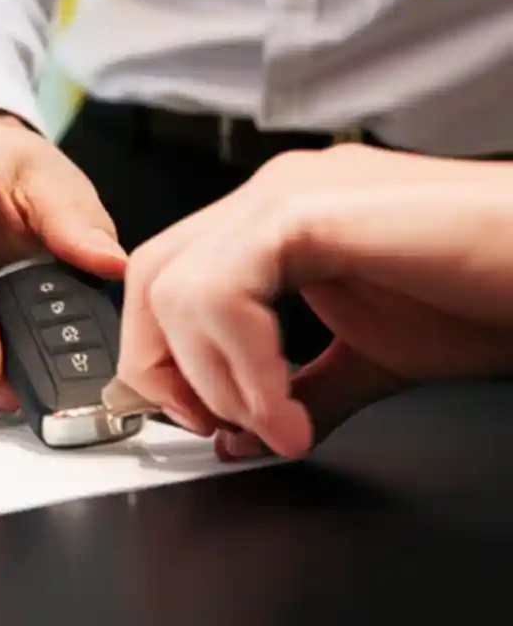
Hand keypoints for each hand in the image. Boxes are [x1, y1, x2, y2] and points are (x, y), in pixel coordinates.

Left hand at [118, 143, 512, 459]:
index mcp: (275, 221)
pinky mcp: (311, 210)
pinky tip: (289, 409)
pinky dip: (246, 367)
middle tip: (214, 429)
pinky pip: (228, 291)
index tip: (200, 421)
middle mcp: (271, 195)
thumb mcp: (372, 357)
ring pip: (176, 285)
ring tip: (277, 428)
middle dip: (164, 368)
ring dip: (213, 379)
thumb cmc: (491, 296)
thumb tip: (241, 438)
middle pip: (152, 277)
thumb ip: (299, 390)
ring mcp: (288, 193)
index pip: (167, 278)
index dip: (162, 357)